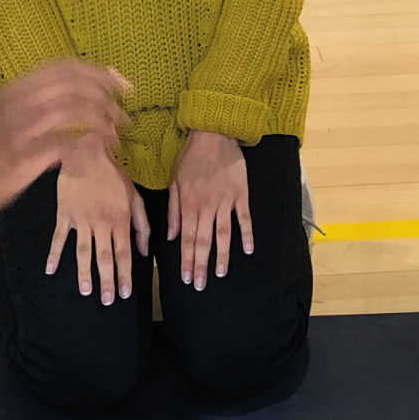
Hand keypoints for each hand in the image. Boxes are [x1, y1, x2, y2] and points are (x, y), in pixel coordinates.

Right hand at [0, 60, 129, 214]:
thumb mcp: (2, 111)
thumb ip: (33, 100)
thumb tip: (71, 98)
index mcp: (15, 88)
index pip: (62, 68)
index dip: (95, 71)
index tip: (119, 81)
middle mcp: (18, 102)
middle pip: (72, 85)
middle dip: (105, 95)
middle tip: (124, 111)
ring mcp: (21, 128)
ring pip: (71, 109)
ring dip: (101, 119)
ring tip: (116, 132)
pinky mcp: (24, 155)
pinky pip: (64, 143)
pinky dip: (88, 142)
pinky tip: (101, 147)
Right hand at [50, 137, 148, 303]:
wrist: (87, 151)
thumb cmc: (113, 174)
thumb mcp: (135, 196)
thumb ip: (142, 225)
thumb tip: (145, 251)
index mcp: (120, 220)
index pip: (124, 254)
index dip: (124, 275)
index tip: (124, 293)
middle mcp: (101, 224)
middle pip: (104, 258)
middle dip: (106, 281)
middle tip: (105, 301)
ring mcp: (80, 220)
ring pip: (83, 252)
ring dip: (84, 273)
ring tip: (86, 291)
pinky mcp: (64, 214)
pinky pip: (58, 238)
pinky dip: (53, 255)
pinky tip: (50, 270)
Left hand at [166, 131, 251, 290]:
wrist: (213, 134)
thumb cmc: (190, 157)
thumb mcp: (173, 181)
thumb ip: (173, 210)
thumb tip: (171, 236)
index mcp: (188, 205)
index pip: (186, 238)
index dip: (186, 260)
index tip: (186, 278)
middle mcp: (206, 207)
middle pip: (203, 241)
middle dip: (200, 265)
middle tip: (200, 284)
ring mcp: (225, 202)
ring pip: (222, 234)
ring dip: (221, 256)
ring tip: (220, 274)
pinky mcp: (240, 195)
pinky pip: (244, 218)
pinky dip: (247, 234)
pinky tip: (247, 250)